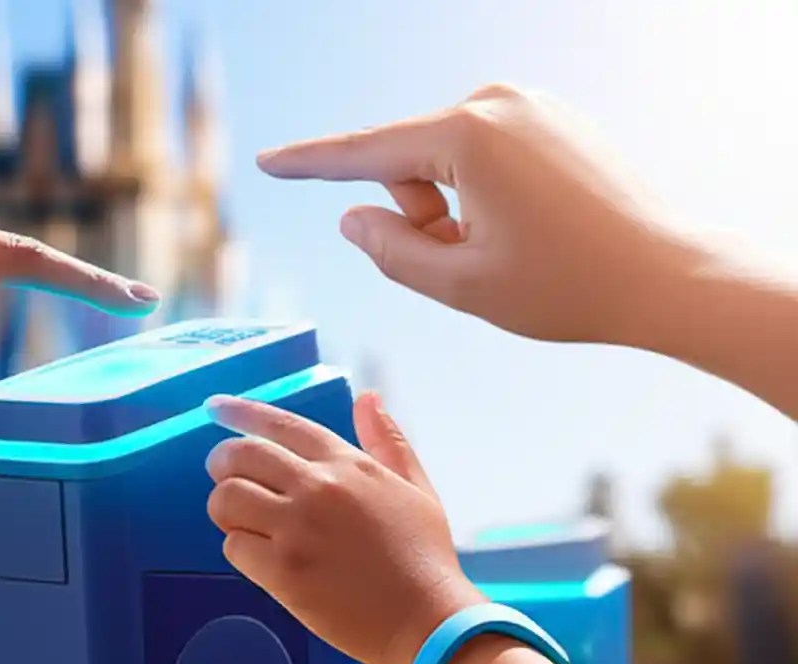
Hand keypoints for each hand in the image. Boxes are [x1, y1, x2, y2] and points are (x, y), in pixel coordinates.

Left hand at [204, 392, 483, 663]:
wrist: (427, 620)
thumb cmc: (424, 556)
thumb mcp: (416, 488)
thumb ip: (387, 442)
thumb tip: (367, 398)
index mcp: (346, 463)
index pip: (280, 425)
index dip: (240, 412)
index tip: (214, 407)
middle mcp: (317, 487)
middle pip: (240, 455)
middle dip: (221, 462)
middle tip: (222, 476)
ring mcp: (296, 529)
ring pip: (226, 499)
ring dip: (225, 507)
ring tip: (241, 520)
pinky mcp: (282, 571)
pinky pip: (233, 545)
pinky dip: (239, 549)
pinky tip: (260, 558)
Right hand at [258, 83, 709, 344]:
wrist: (673, 276)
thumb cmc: (569, 286)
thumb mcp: (459, 284)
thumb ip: (389, 249)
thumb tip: (353, 217)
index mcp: (466, 137)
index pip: (363, 154)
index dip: (309, 165)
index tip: (266, 161)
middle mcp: (496, 102)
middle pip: (407, 162)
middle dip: (418, 213)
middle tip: (468, 259)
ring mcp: (529, 104)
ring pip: (443, 159)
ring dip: (452, 207)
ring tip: (506, 246)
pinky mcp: (551, 117)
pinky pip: (483, 152)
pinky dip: (483, 192)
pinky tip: (532, 226)